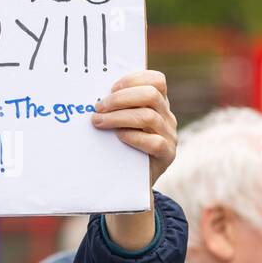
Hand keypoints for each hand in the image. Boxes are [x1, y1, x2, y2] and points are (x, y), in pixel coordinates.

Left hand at [92, 70, 176, 250]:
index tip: (110, 88)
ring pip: (149, 117)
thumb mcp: (120, 123)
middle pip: (152, 95)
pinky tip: (118, 137)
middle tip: (98, 107)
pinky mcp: (167, 155)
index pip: (157, 80)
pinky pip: (154, 142)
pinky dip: (133, 136)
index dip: (134, 79)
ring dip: (119, 117)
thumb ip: (116, 108)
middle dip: (121, 98)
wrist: (131, 183)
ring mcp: (170, 136)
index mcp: (158, 103)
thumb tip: (91, 95)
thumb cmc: (120, 147)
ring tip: (98, 122)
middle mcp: (167, 117)